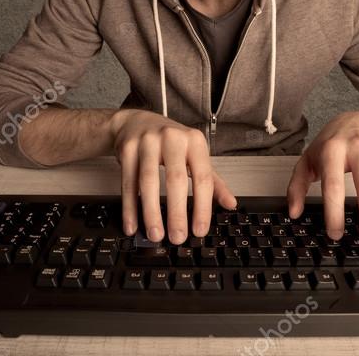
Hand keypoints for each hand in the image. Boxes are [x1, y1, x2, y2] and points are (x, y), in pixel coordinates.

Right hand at [109, 109, 236, 243]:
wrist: (137, 121)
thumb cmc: (171, 142)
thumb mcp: (195, 155)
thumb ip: (213, 181)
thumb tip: (230, 203)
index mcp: (194, 141)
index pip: (203, 177)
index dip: (202, 206)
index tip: (199, 229)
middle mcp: (172, 138)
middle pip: (175, 179)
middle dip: (176, 212)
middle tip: (178, 237)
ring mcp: (147, 141)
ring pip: (148, 181)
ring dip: (151, 212)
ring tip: (156, 234)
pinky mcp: (127, 148)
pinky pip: (128, 182)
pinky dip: (130, 207)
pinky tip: (132, 224)